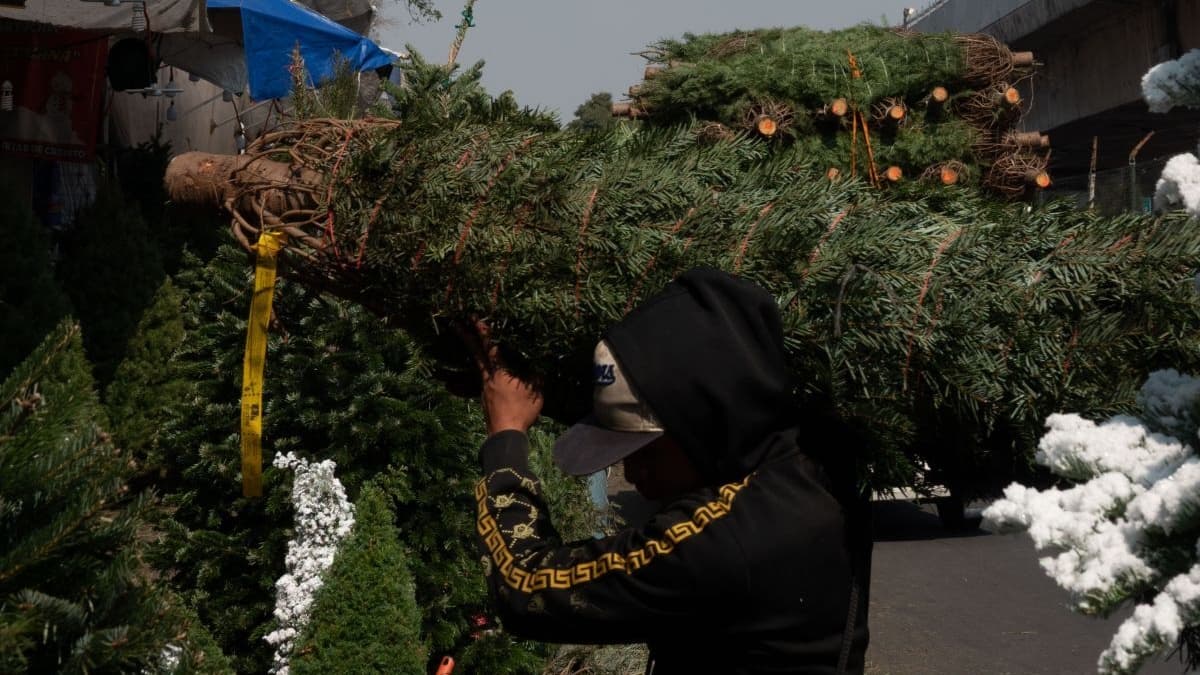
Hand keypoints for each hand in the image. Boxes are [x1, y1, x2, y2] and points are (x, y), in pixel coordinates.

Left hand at [456, 318, 542, 436]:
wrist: (505, 434)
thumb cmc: (521, 411)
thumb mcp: (535, 392)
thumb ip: (536, 377)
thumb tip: (538, 367)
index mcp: (500, 372)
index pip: (491, 347)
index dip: (484, 332)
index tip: (475, 318)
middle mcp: (488, 377)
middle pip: (475, 353)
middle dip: (465, 337)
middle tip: (454, 324)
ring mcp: (483, 388)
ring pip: (475, 365)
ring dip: (471, 352)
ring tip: (464, 341)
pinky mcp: (483, 398)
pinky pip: (479, 379)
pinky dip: (480, 370)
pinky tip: (486, 371)